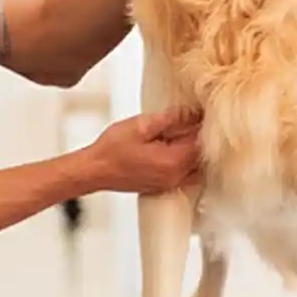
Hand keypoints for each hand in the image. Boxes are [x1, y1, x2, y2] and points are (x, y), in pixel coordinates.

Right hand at [86, 107, 202, 193]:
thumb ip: (169, 119)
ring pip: (195, 166)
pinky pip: (186, 174)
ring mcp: (170, 184)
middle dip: (200, 136)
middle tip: (195, 117)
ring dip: (193, 149)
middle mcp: (175, 176)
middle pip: (201, 155)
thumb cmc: (111, 150)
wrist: (94, 171)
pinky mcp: (163, 186)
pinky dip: (187, 160)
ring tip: (184, 130)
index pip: (200, 141)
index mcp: (173, 161)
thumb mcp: (141, 125)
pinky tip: (176, 146)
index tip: (202, 110)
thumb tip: (190, 112)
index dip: (202, 123)